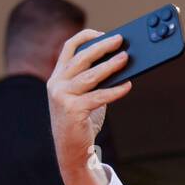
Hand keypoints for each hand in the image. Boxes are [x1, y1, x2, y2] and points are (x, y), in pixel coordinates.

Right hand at [47, 29, 132, 184]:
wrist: (72, 152)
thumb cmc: (81, 123)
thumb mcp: (85, 97)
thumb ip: (95, 82)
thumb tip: (119, 65)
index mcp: (57, 77)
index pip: (68, 48)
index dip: (86, 37)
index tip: (103, 33)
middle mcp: (56, 84)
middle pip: (81, 58)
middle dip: (102, 47)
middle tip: (121, 40)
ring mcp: (62, 97)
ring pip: (90, 76)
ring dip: (110, 66)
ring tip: (126, 59)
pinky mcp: (72, 110)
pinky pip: (99, 97)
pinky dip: (115, 90)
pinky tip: (128, 85)